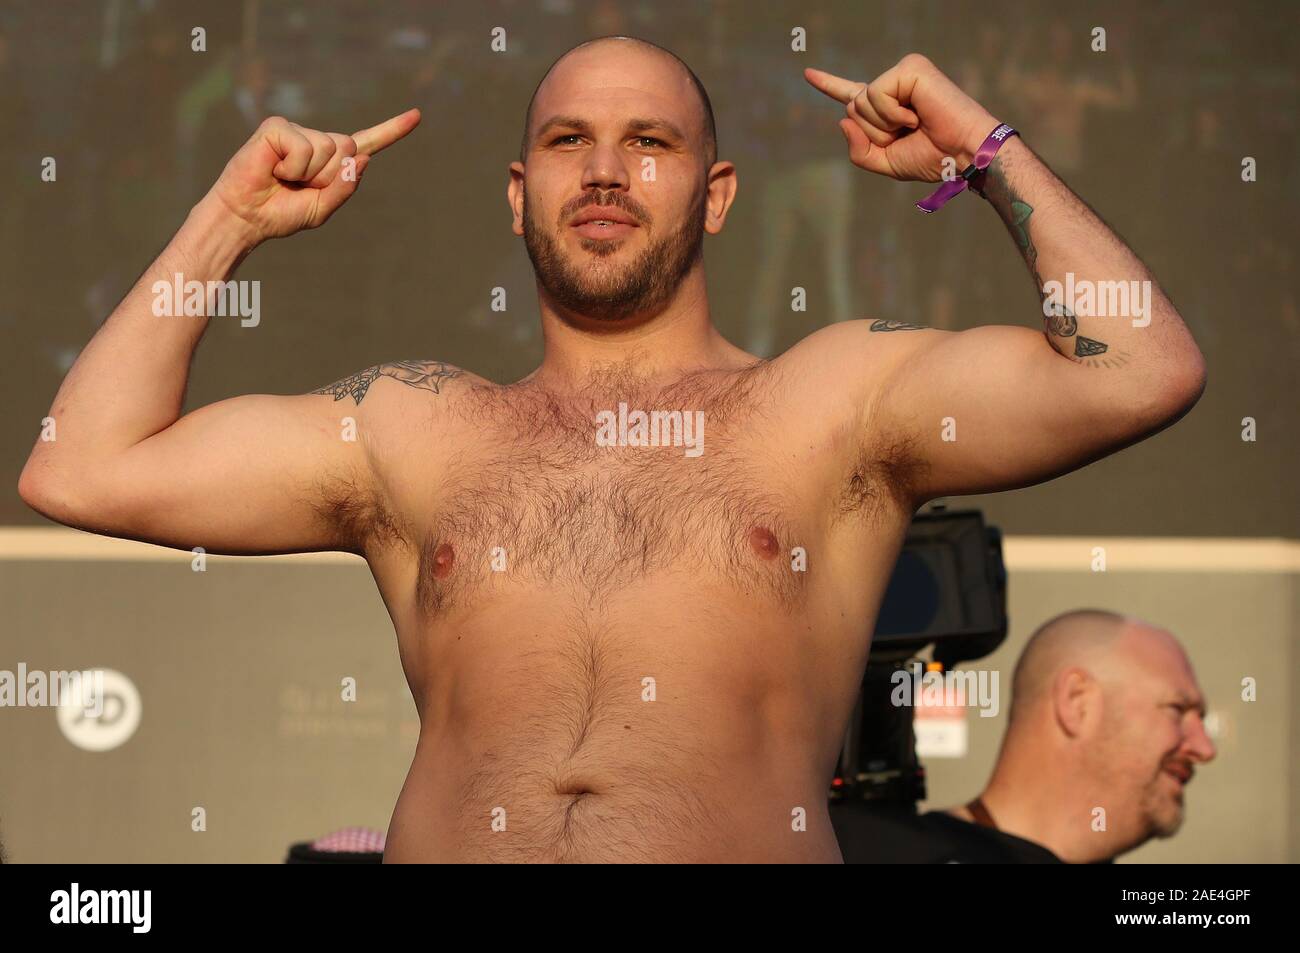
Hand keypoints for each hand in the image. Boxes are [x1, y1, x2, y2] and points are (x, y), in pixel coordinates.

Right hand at [207, 109, 420, 242]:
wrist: (247, 217)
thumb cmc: (281, 213)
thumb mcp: (323, 208)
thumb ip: (346, 187)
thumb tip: (363, 156)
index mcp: (333, 161)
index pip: (368, 143)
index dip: (392, 130)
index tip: (417, 115)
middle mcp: (319, 141)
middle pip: (351, 149)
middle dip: (330, 176)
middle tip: (301, 186)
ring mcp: (299, 130)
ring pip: (330, 148)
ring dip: (310, 173)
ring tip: (285, 178)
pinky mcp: (278, 126)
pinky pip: (305, 147)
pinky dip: (293, 166)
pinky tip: (275, 169)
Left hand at [805, 54, 997, 181]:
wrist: (963, 154)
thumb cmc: (933, 158)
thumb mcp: (886, 162)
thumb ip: (858, 149)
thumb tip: (842, 119)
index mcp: (886, 107)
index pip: (851, 94)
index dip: (829, 85)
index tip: (808, 74)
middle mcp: (893, 85)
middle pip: (851, 108)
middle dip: (874, 133)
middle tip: (908, 135)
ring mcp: (902, 72)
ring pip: (860, 102)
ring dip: (883, 125)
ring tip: (915, 125)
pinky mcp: (911, 68)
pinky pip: (875, 95)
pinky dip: (891, 114)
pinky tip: (916, 116)